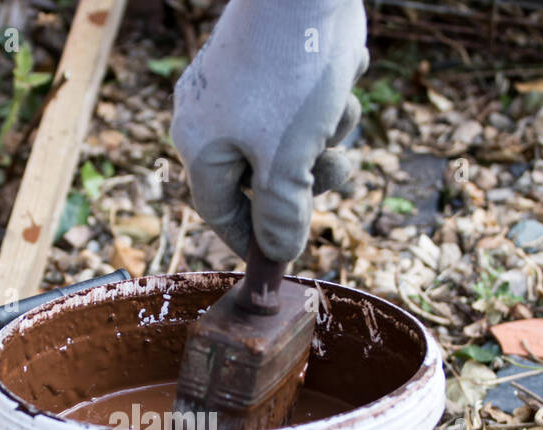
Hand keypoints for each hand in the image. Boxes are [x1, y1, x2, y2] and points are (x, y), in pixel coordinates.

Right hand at [170, 0, 368, 262]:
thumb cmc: (291, 77)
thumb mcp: (290, 162)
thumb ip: (282, 215)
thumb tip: (278, 251)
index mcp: (200, 145)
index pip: (218, 211)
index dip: (250, 238)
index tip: (279, 254)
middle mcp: (209, 116)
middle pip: (260, 177)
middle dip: (307, 176)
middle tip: (337, 170)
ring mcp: (238, 86)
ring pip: (288, 139)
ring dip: (326, 135)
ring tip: (342, 111)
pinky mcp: (268, 62)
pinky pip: (298, 103)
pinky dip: (326, 101)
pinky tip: (342, 76)